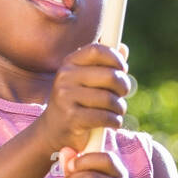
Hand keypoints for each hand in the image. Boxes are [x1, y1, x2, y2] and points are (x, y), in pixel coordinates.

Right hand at [38, 41, 130, 155]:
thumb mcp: (87, 79)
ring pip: (110, 99)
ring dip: (120, 107)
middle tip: (123, 93)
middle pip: (110, 75)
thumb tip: (123, 48)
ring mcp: (66, 97)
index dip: (115, 58)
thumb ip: (105, 64)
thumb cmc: (77, 101)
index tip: (123, 69)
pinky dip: (114, 121)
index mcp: (69, 63)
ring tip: (117, 110)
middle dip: (123, 86)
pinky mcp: (71, 117)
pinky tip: (112, 122)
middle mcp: (65, 76)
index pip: (97, 50)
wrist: (53, 129)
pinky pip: (105, 117)